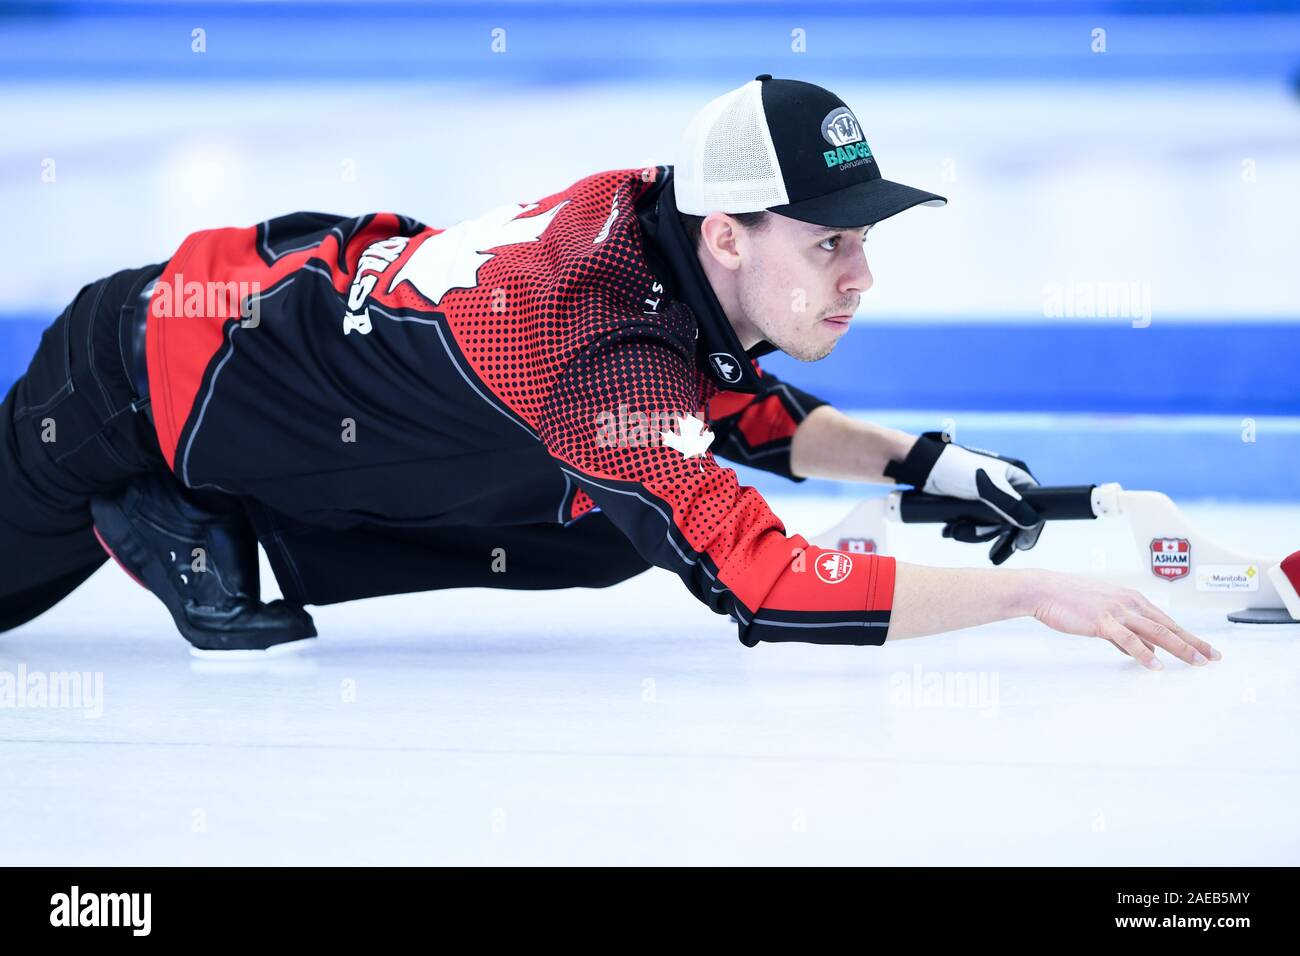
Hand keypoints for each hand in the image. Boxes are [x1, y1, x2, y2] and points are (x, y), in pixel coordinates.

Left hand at [885, 431, 1043, 564]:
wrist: (922, 468)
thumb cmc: (954, 468)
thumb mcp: (985, 486)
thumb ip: (1009, 504)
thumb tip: (1031, 522)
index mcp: (1015, 478)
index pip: (1033, 506)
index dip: (1028, 527)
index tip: (1021, 545)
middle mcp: (1005, 489)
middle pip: (1011, 522)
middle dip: (994, 536)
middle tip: (992, 555)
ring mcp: (988, 498)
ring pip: (991, 526)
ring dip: (974, 533)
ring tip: (956, 530)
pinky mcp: (971, 506)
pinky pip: (975, 524)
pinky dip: (964, 529)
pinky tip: (951, 529)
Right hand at [1028, 570, 1220, 668]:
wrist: (1044, 589)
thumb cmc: (1068, 599)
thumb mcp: (1100, 613)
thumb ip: (1122, 633)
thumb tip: (1139, 651)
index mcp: (1131, 599)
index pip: (1167, 621)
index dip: (1189, 636)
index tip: (1205, 649)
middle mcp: (1130, 603)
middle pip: (1169, 627)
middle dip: (1194, 643)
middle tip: (1214, 657)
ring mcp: (1118, 611)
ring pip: (1157, 632)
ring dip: (1180, 648)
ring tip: (1197, 662)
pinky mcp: (1102, 621)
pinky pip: (1128, 640)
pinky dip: (1144, 654)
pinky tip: (1156, 665)